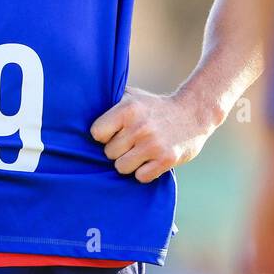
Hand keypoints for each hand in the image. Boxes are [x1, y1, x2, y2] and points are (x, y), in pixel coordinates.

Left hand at [90, 86, 214, 182]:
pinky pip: (141, 177)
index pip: (96, 133)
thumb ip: (109, 99)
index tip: (115, 132)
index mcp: (128, 109)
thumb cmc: (154, 107)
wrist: (193, 113)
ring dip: (130, 163)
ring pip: (122, 168)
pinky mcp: (166, 160)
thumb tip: (79, 101)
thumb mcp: (133, 96)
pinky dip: (145, 172)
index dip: (104, 135)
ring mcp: (153, 144)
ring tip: (141, 151)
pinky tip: (152, 160)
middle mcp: (140, 126)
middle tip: (132, 141)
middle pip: (109, 153)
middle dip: (118, 150)